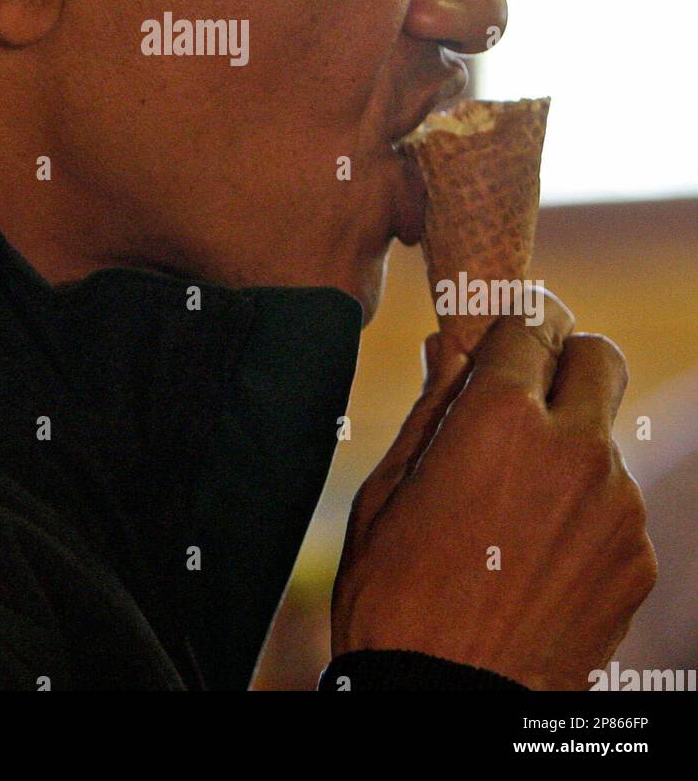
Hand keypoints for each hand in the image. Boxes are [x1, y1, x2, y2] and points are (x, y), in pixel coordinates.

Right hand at [331, 300, 657, 689]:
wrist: (446, 702)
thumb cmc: (395, 594)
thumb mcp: (389, 488)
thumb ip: (432, 406)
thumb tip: (448, 347)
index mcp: (499, 417)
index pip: (530, 323)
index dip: (511, 325)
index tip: (502, 336)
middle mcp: (574, 447)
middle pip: (599, 357)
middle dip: (565, 361)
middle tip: (527, 396)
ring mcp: (616, 505)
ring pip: (607, 437)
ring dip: (571, 447)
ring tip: (516, 508)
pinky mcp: (636, 558)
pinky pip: (617, 506)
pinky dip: (585, 513)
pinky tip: (537, 555)